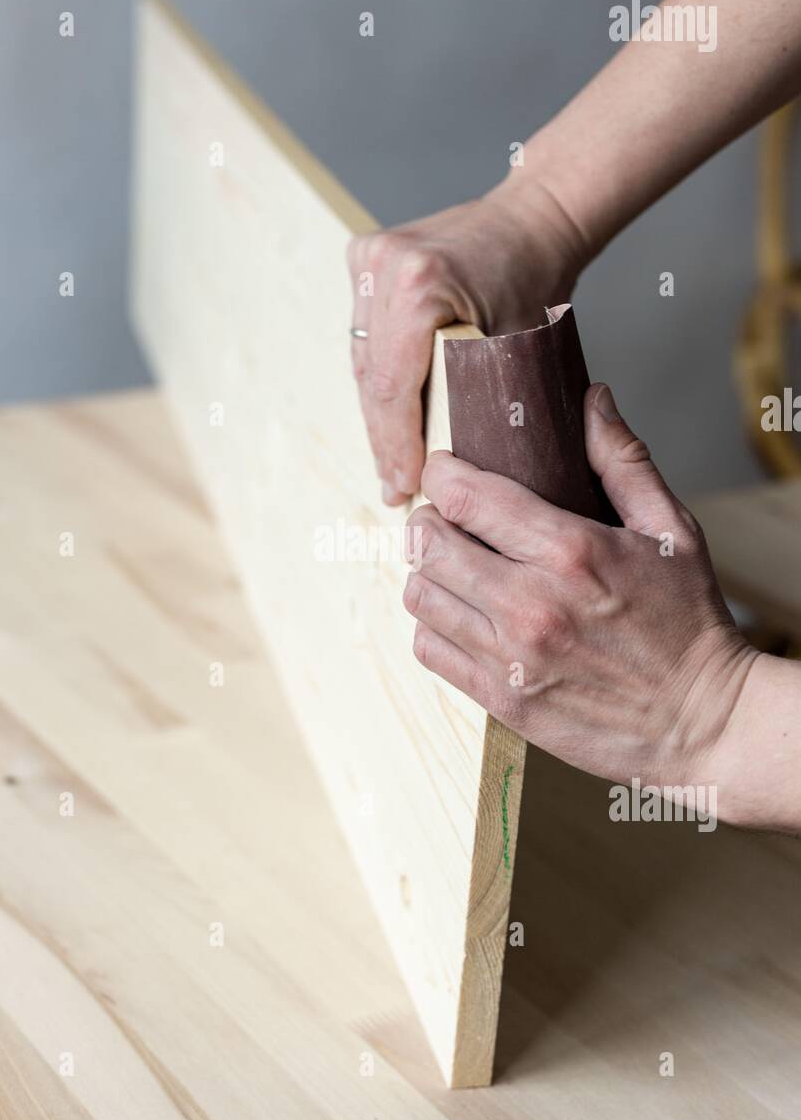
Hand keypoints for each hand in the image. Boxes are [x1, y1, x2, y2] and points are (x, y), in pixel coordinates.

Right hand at [346, 177, 587, 505]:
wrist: (531, 221)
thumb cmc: (535, 281)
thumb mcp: (513, 352)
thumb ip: (476, 402)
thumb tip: (454, 469)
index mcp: (420, 285)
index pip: (394, 386)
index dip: (395, 445)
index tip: (403, 484)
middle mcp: (384, 265)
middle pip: (373, 377)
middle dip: (385, 438)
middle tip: (395, 486)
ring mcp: (369, 259)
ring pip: (364, 360)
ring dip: (378, 413)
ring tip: (391, 463)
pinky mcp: (364, 259)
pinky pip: (366, 336)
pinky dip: (379, 376)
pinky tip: (389, 417)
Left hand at [402, 384, 757, 802]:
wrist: (702, 721)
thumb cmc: (688, 623)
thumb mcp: (671, 531)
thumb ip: (623, 460)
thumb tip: (591, 398)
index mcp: (571, 552)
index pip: (465, 496)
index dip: (442, 474)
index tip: (447, 470)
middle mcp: (530, 604)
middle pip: (427, 543)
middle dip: (429, 519)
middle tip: (447, 517)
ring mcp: (510, 656)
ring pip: (419, 595)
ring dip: (426, 571)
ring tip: (452, 564)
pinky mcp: (501, 699)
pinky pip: (428, 648)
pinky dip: (432, 623)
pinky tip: (461, 612)